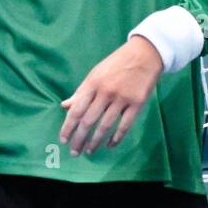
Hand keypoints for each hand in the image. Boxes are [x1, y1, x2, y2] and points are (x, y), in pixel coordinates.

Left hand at [59, 36, 163, 156]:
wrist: (145, 54)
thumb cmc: (116, 64)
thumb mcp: (95, 73)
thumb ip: (81, 91)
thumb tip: (64, 106)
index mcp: (93, 83)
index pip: (76, 110)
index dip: (68, 127)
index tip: (63, 140)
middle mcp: (105, 92)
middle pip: (89, 121)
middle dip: (79, 139)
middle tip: (74, 152)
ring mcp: (122, 98)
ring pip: (105, 126)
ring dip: (95, 142)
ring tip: (89, 152)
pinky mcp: (137, 103)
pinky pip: (125, 125)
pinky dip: (116, 138)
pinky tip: (109, 145)